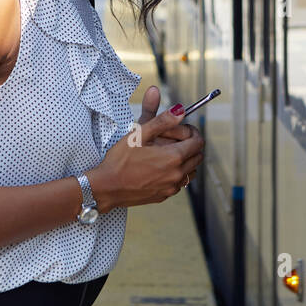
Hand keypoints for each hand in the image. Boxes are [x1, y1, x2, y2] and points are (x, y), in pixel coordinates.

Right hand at [85, 91, 203, 211]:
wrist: (107, 187)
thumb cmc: (120, 160)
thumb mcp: (139, 134)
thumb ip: (162, 120)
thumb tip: (180, 110)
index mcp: (174, 157)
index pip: (198, 142)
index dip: (192, 131)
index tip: (181, 128)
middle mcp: (177, 174)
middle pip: (198, 156)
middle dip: (190, 144)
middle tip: (172, 139)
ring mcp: (172, 187)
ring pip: (191, 171)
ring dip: (185, 160)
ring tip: (166, 153)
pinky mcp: (165, 195)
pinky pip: (179, 182)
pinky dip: (176, 173)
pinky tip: (158, 167)